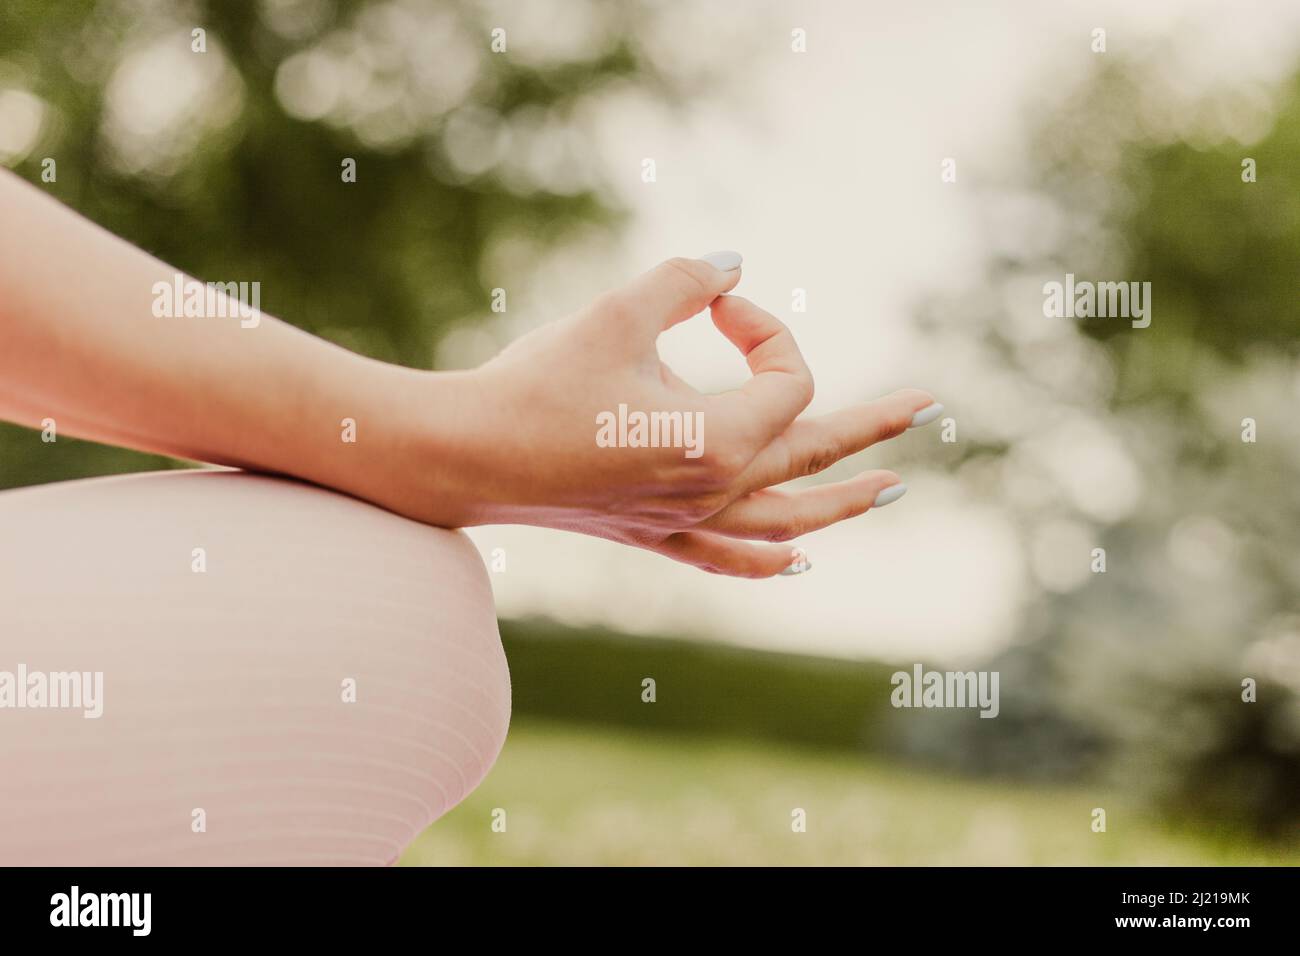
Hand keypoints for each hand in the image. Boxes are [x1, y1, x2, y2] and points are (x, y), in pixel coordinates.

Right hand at [416, 254, 941, 576]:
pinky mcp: (653, 532)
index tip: (715, 304)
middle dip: (872, 424)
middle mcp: (715, 489)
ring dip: (840, 499)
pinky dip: (769, 558)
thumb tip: (733, 266)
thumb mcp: (616, 314)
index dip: (766, 329)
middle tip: (926, 406)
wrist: (466, 457)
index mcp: (719, 438)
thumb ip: (684, 280)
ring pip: (786, 517)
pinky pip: (728, 555)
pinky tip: (797, 561)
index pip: (786, 378)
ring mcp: (686, 519)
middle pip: (813, 451)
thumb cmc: (538, 384)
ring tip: (888, 491)